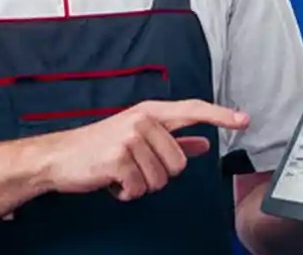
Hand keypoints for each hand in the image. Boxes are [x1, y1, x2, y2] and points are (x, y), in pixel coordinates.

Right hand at [40, 99, 248, 200]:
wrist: (58, 156)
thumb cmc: (99, 146)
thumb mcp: (137, 136)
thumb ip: (174, 139)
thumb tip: (202, 143)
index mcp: (150, 112)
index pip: (193, 110)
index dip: (221, 115)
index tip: (244, 120)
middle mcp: (142, 121)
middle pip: (178, 163)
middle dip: (158, 174)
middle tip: (134, 167)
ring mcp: (129, 138)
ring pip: (159, 180)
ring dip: (140, 184)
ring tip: (120, 172)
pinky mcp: (117, 158)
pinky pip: (139, 189)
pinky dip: (126, 193)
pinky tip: (111, 181)